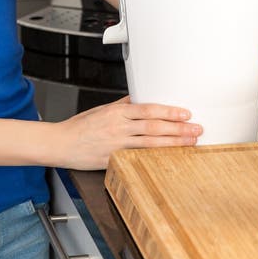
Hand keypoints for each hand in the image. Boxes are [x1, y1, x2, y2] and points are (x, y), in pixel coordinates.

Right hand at [56, 96, 201, 169]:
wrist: (60, 143)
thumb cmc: (79, 127)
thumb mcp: (101, 110)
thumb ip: (122, 105)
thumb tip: (138, 99)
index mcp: (117, 111)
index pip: (148, 109)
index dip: (169, 111)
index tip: (185, 113)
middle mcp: (119, 127)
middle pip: (154, 126)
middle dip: (179, 128)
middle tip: (197, 129)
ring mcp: (117, 145)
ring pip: (151, 143)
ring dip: (174, 143)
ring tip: (191, 142)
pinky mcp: (114, 160)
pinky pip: (139, 157)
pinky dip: (156, 157)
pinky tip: (169, 157)